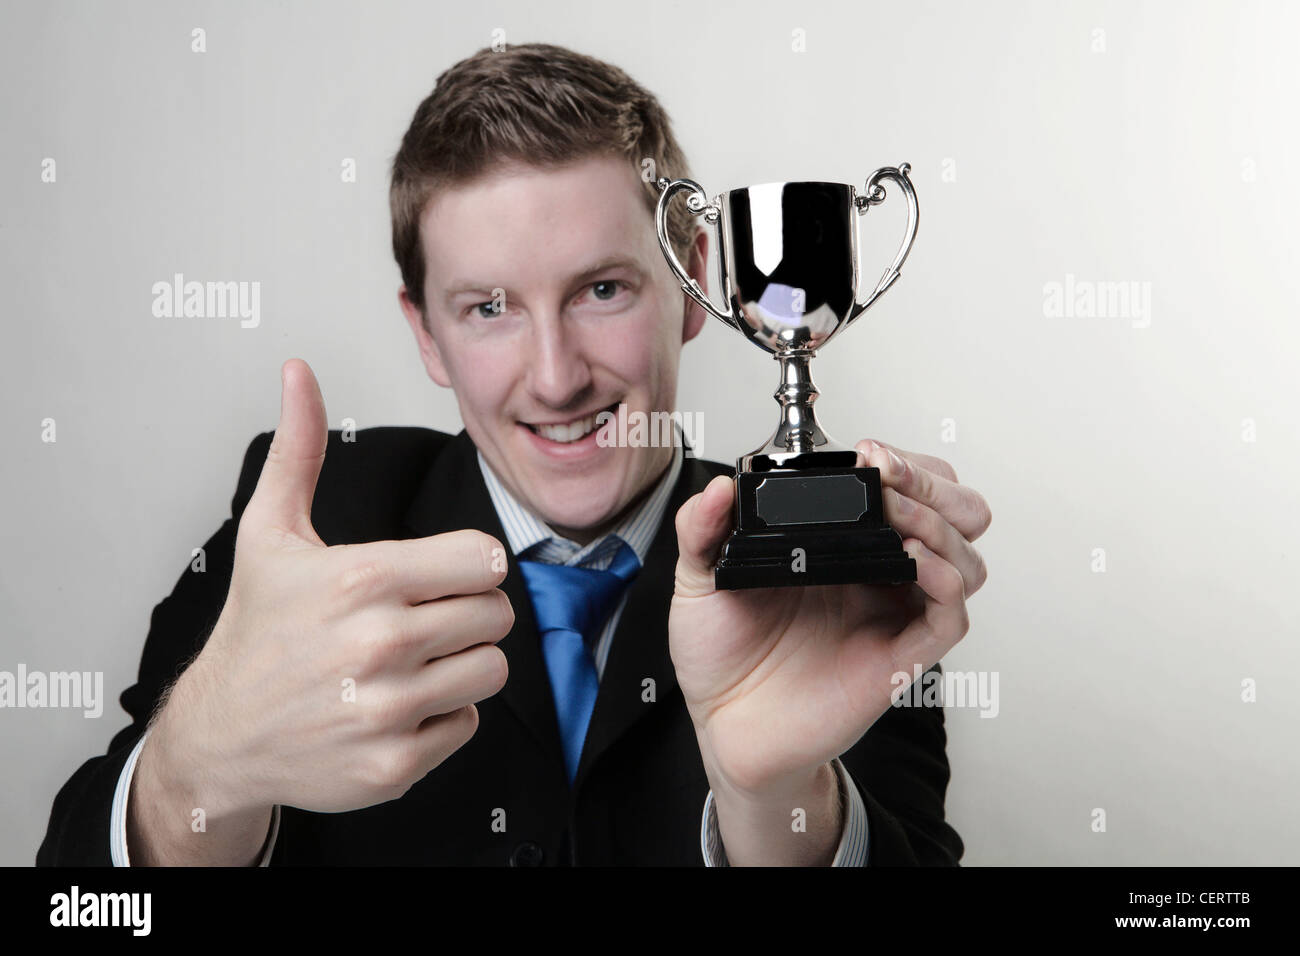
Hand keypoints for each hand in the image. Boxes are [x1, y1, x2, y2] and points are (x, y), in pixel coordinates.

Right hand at [148, 359, 512, 823]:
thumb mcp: (270, 533)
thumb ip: (300, 450)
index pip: (486, 559)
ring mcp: (387, 709)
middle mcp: (379, 644)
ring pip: (492, 670)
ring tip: (414, 661)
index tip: (443, 574)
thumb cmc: (256, 629)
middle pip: (497, 614)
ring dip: (462, 664)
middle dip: (469, 613)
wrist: (220, 733)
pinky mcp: (395, 764)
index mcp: (363, 578)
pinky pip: (468, 723)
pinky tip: (397, 705)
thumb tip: (298, 371)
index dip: (470, 565)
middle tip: (423, 619)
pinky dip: (442, 716)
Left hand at [669, 439, 990, 807]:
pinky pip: (949, 617)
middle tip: (890, 478)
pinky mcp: (900, 658)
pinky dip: (945, 582)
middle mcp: (878, 575)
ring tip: (897, 516)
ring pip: (966, 560)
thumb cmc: (721, 655)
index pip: (909, 487)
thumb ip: (701, 530)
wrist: (723, 726)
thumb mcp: (698, 580)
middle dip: (934, 485)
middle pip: (956, 514)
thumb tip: (718, 489)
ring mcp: (894, 614)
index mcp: (842, 544)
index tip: (870, 454)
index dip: (905, 463)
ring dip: (941, 526)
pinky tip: (912, 561)